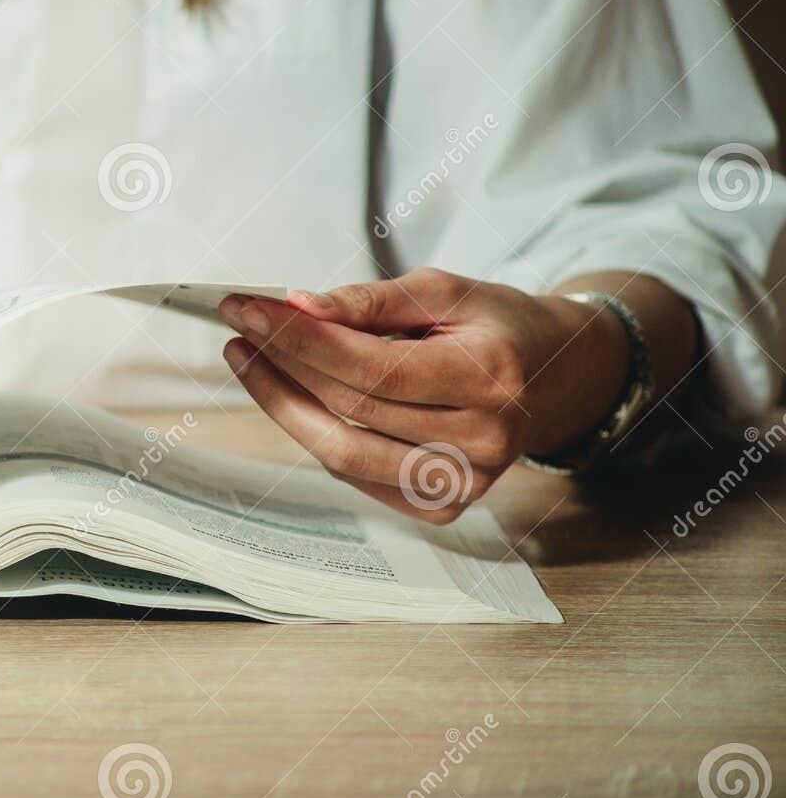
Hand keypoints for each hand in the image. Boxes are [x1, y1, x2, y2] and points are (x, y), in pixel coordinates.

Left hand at [219, 268, 630, 522]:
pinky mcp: (443, 507)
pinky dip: (316, 434)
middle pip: (351, 409)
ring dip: (282, 403)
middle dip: (282, 363)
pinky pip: (354, 475)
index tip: (248, 308)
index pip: (372, 368)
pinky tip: (290, 394)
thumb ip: (372, 300)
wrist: (556, 379)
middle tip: (241, 326)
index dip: (301, 340)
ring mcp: (465, 484)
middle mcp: (483, 441)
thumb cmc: (495, 327)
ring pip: (342, 452)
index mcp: (491, 378)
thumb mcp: (446, 291)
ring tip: (249, 357)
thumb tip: (298, 306)